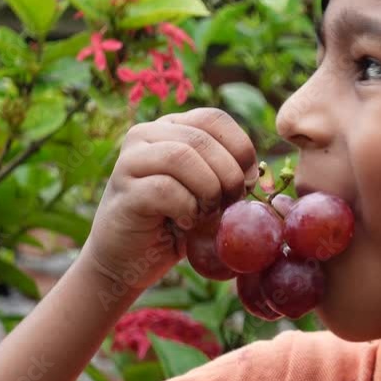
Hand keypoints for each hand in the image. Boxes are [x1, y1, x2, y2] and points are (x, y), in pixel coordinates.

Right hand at [78, 108, 257, 292]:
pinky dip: (187, 209)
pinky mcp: (124, 191)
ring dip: (208, 190)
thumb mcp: (208, 193)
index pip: (215, 119)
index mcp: (170, 128)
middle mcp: (145, 135)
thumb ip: (228, 173)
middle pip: (203, 139)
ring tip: (206, 214)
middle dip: (229, 176)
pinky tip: (185, 223)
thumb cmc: (173, 225)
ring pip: (182, 156)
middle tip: (228, 205)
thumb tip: (256, 173)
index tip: (249, 182)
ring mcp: (130, 161)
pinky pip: (165, 189)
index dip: (241, 148)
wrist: (128, 261)